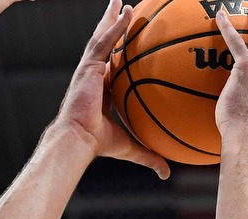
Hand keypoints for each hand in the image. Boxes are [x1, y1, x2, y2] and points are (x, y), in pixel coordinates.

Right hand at [50, 0, 170, 178]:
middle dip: (112, 25)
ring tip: (121, 2)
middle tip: (123, 9)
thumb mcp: (131, 147)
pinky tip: (125, 13)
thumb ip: (149, 155)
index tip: (129, 41)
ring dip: (112, 18)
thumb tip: (167, 172)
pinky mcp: (87, 66)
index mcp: (102, 89)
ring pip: (102, 37)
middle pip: (105, 45)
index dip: (120, 52)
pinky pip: (103, 42)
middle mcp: (95, 75)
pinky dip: (114, 27)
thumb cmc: (99, 144)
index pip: (113, 65)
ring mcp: (90, 69)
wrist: (80, 140)